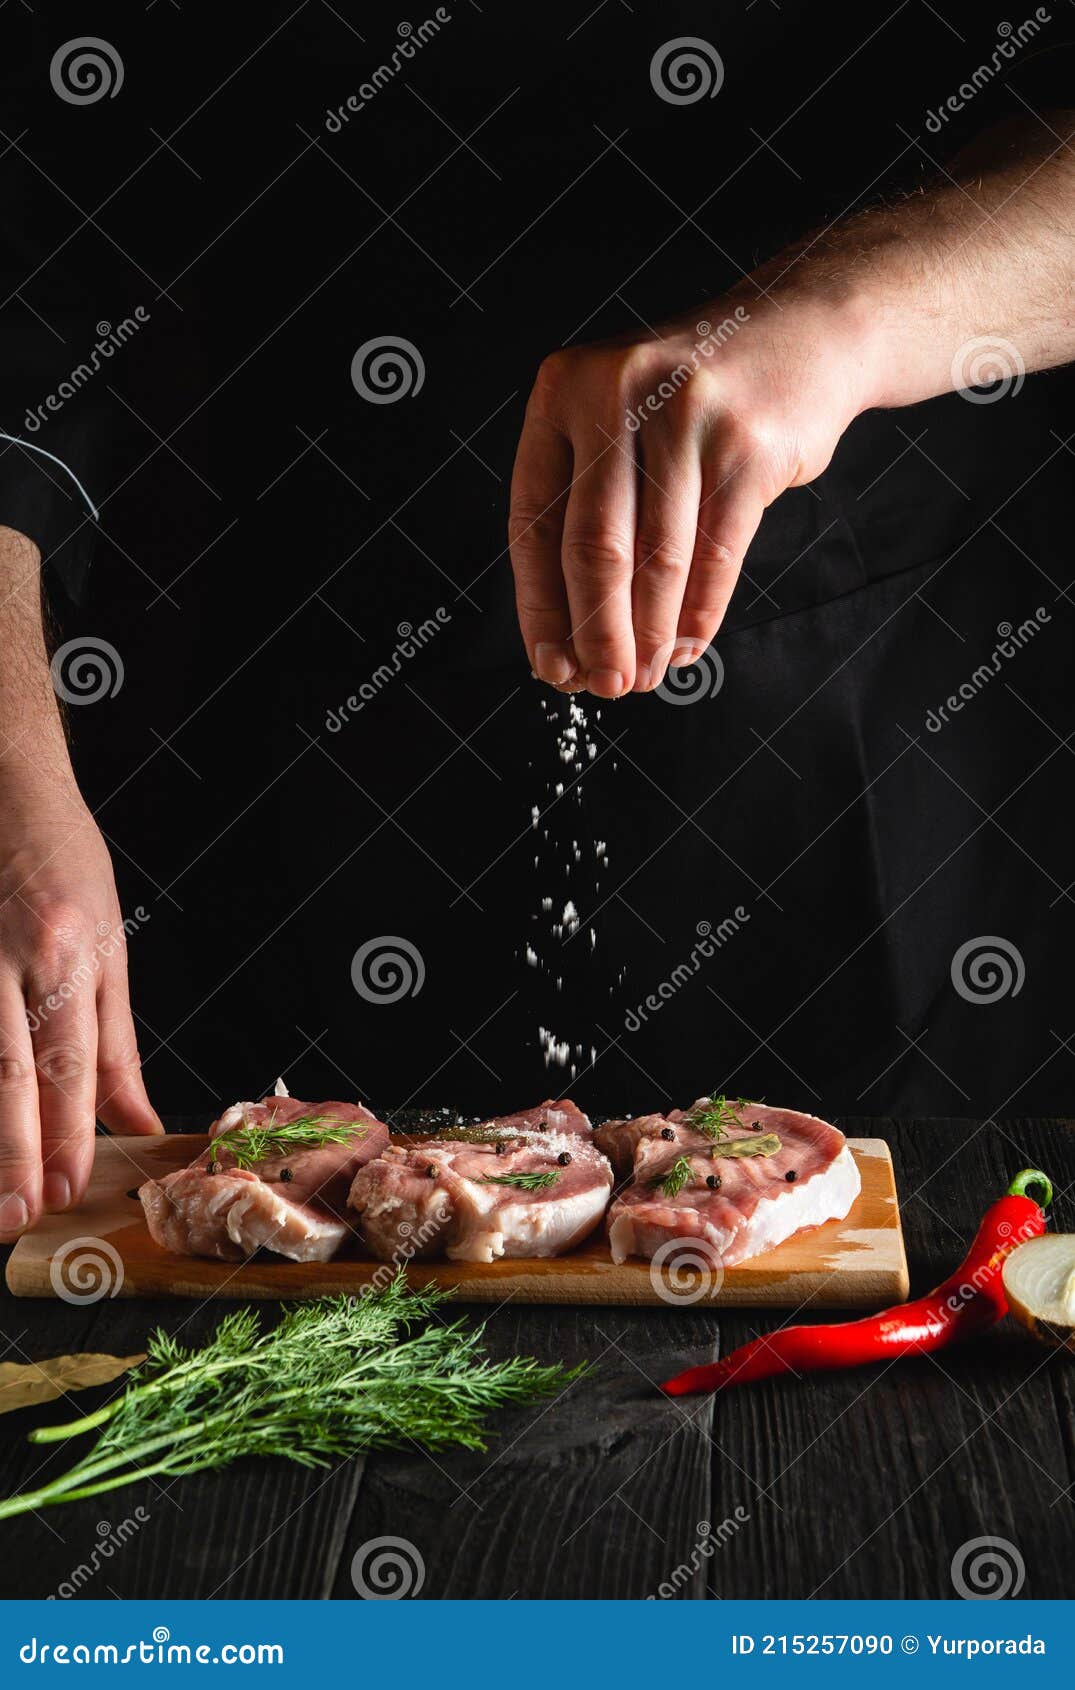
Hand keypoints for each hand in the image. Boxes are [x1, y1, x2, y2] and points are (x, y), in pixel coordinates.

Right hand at [0, 778, 160, 1238]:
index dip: (67, 1130)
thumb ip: (114, 1043)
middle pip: (9, 1069)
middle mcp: (10, 960)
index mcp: (68, 956)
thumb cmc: (62, 862)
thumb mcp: (108, 944)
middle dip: (14, 1148)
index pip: (70, 1061)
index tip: (65, 1189)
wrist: (4, 784)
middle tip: (16, 1214)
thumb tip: (138, 1119)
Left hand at [508, 287, 873, 696]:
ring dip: (649, 632)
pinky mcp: (747, 445)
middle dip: (596, 633)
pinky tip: (686, 645)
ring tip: (643, 676)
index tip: (549, 662)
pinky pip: (716, 553)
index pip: (535, 519)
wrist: (803, 331)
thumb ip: (588, 505)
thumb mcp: (622, 419)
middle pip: (593, 545)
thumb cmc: (696, 396)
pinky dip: (699, 612)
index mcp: (564, 389)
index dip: (541, 605)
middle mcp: (617, 392)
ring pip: (657, 558)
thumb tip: (570, 633)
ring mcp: (686, 415)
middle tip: (602, 686)